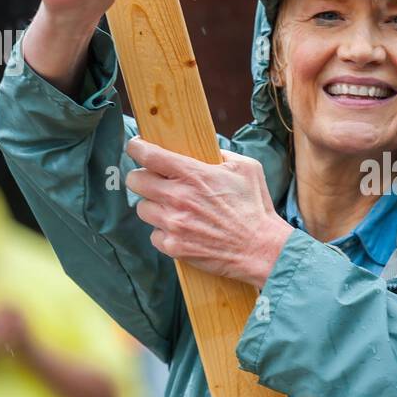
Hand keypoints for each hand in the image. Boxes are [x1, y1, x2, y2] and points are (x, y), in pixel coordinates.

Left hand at [125, 139, 293, 287]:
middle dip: (142, 178)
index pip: (149, 155)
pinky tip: (181, 231)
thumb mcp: (247, 169)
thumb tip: (210, 150)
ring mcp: (174, 224)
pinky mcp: (174, 246)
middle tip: (154, 182)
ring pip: (142, 208)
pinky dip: (164, 233)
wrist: (260, 249)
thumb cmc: (255, 208)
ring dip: (154, 207)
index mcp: (194, 174)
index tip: (136, 147)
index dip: (137, 148)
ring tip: (172, 210)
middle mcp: (178, 198)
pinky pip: (154, 235)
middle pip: (135, 180)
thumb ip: (223, 155)